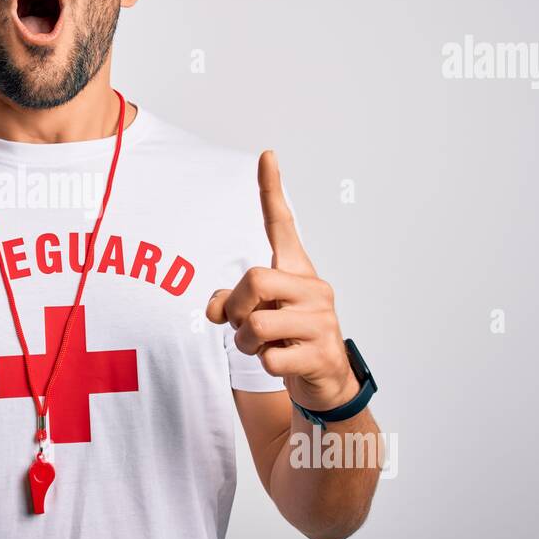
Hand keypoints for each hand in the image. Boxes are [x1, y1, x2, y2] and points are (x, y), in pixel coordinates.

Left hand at [205, 150, 358, 411]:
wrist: (324, 382)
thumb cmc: (286, 340)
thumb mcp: (253, 317)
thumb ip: (230, 304)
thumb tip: (215, 309)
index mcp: (297, 272)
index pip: (282, 225)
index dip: (271, 190)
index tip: (265, 155)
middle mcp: (314, 288)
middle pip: (254, 278)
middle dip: (236, 308)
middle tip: (245, 326)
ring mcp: (322, 320)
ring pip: (256, 324)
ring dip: (246, 343)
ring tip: (264, 347)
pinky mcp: (322, 353)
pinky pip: (270, 357)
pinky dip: (265, 364)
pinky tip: (283, 363)